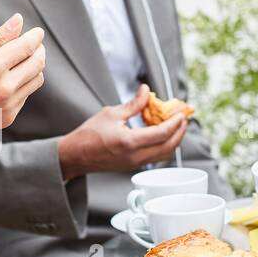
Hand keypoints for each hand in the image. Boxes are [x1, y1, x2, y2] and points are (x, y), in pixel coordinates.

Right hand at [0, 13, 45, 143]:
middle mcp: (4, 87)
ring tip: (20, 62)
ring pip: (36, 80)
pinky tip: (7, 81)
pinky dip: (22, 84)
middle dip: (38, 50)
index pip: (27, 46)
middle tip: (32, 45)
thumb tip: (18, 21)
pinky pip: (25, 95)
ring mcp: (8, 104)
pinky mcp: (8, 117)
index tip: (37, 32)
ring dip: (33, 67)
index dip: (35, 36)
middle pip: (38, 63)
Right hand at [58, 83, 186, 178]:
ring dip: (173, 140)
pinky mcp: (133, 165)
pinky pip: (155, 157)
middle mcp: (135, 156)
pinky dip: (163, 145)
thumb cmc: (88, 135)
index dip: (175, 122)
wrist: (75, 156)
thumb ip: (133, 104)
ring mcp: (135, 163)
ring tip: (175, 126)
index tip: (180, 113)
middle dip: (180, 132)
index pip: (162, 133)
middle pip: (169, 147)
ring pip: (164, 154)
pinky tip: (160, 133)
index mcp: (130, 142)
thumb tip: (146, 91)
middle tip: (183, 119)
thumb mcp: (111, 113)